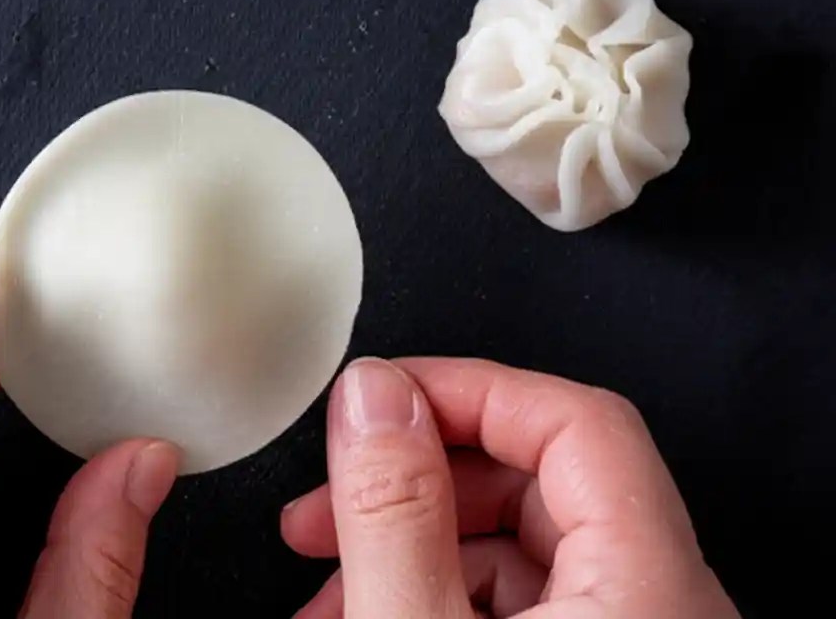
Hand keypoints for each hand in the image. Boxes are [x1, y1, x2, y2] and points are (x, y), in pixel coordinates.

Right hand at [280, 358, 739, 617]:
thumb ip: (395, 515)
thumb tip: (373, 400)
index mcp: (650, 590)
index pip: (577, 421)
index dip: (469, 390)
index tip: (380, 398)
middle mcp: (661, 612)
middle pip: (541, 481)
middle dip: (415, 481)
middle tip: (330, 498)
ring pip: (520, 550)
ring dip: (409, 547)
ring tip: (325, 587)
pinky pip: (520, 607)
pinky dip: (435, 597)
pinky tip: (362, 613)